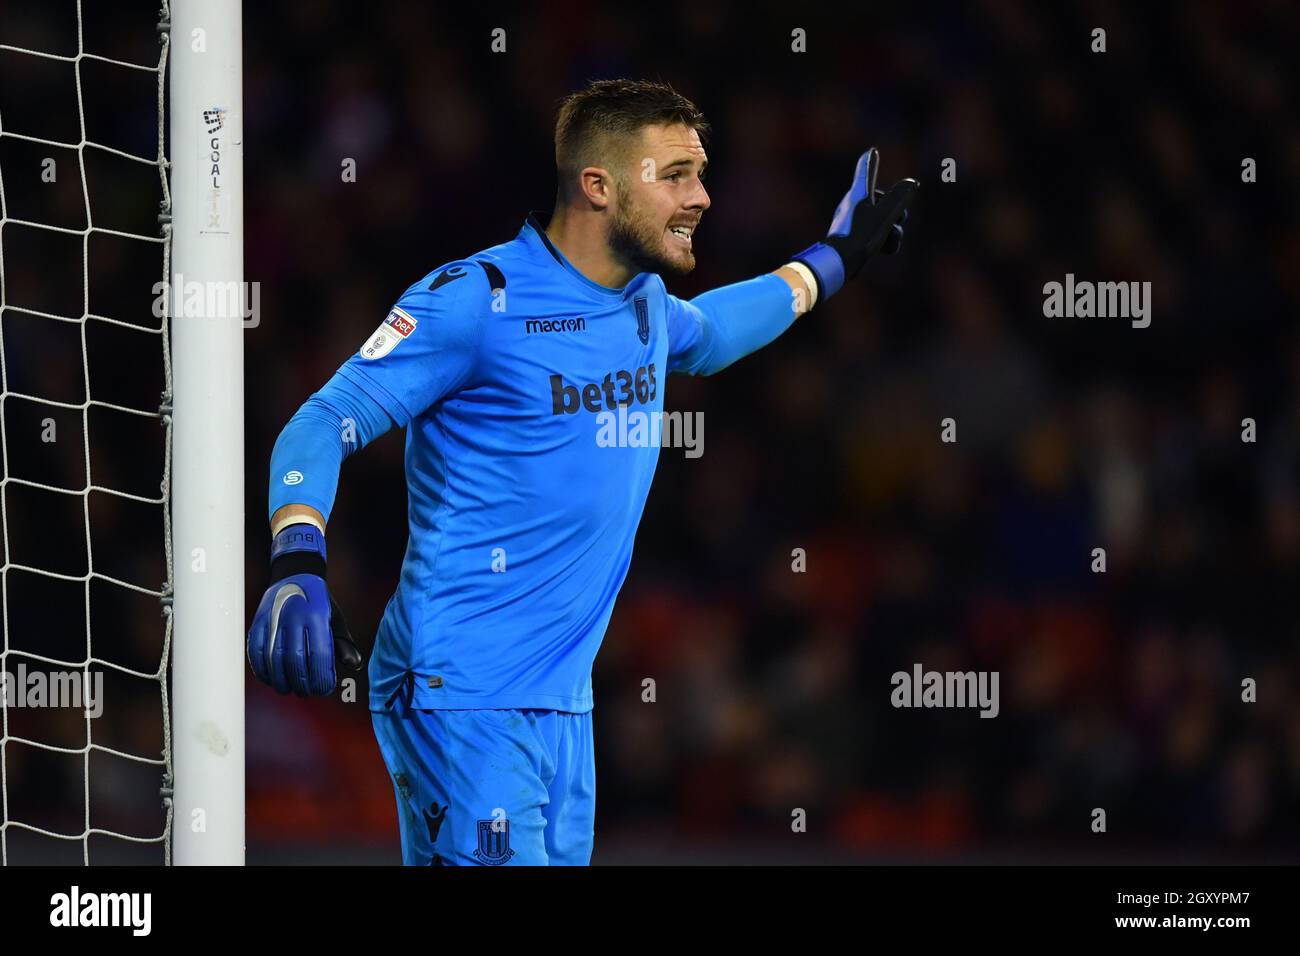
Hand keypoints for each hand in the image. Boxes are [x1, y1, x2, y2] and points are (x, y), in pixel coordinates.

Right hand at [247, 523, 363, 695]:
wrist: (295, 573)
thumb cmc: (318, 602)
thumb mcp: (335, 618)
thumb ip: (344, 643)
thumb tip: (354, 665)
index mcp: (317, 616)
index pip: (319, 655)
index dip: (321, 677)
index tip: (324, 689)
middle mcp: (294, 617)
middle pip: (295, 660)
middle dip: (302, 683)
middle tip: (307, 692)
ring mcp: (274, 619)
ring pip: (274, 658)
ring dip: (281, 680)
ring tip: (290, 690)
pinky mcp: (259, 621)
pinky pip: (256, 650)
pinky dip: (262, 669)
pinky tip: (271, 678)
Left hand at [792, 147, 917, 299]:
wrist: (837, 263)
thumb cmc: (860, 236)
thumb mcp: (885, 215)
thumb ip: (899, 198)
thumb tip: (911, 183)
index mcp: (858, 193)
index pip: (866, 171)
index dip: (871, 161)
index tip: (872, 151)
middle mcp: (852, 204)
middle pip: (881, 200)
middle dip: (896, 210)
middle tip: (900, 218)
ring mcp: (852, 221)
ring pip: (880, 219)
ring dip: (892, 230)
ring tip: (890, 239)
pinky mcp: (852, 237)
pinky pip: (874, 234)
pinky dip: (883, 241)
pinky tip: (885, 250)